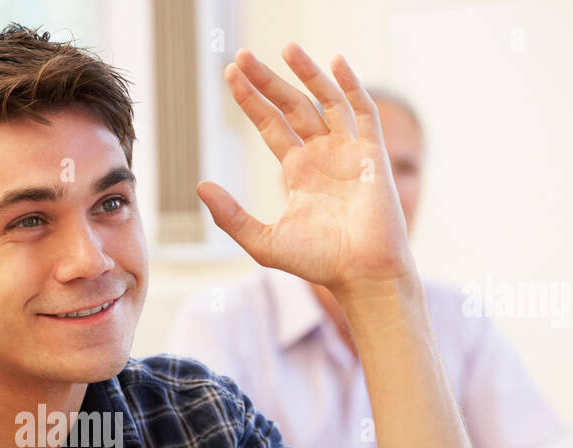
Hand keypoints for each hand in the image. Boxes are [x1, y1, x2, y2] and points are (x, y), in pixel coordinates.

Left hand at [198, 44, 414, 300]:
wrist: (362, 274)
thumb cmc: (319, 264)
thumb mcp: (263, 241)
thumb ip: (231, 216)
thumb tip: (200, 186)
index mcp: (297, 172)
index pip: (270, 125)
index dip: (251, 100)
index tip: (231, 75)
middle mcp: (322, 155)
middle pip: (292, 106)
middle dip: (269, 81)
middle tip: (244, 55)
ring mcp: (348, 151)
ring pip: (326, 100)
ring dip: (308, 73)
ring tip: (286, 47)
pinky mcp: (372, 153)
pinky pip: (363, 111)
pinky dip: (352, 85)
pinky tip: (336, 62)